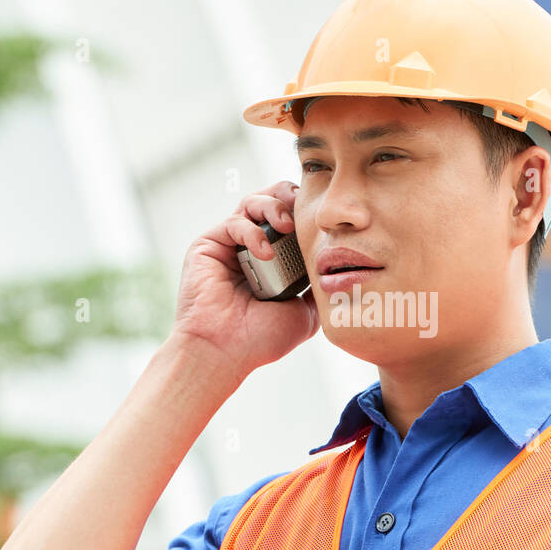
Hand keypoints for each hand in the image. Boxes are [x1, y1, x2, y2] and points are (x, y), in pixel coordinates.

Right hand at [172, 180, 318, 382]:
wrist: (225, 351)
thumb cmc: (261, 339)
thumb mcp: (305, 313)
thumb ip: (319, 288)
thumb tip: (340, 271)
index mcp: (275, 259)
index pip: (293, 220)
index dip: (307, 212)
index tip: (325, 219)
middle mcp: (252, 246)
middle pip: (273, 201)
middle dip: (290, 198)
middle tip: (304, 207)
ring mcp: (231, 244)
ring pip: (252, 203)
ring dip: (273, 207)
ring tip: (287, 225)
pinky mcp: (209, 244)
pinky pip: (234, 222)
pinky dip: (252, 232)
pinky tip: (264, 252)